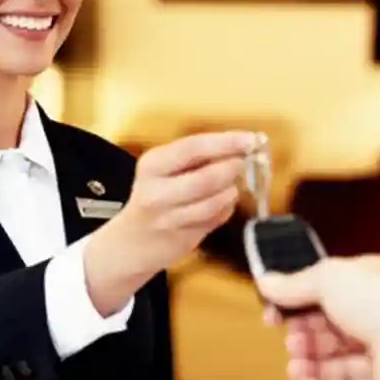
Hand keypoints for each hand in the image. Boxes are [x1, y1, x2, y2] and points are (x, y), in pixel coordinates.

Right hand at [84, 131, 255, 312]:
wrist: (130, 241)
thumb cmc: (154, 196)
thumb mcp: (162, 169)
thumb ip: (196, 157)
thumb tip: (239, 145)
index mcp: (152, 166)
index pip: (193, 148)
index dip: (226, 142)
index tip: (250, 138)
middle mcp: (156, 192)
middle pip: (207, 178)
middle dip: (232, 168)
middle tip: (244, 162)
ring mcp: (169, 219)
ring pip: (216, 202)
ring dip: (231, 191)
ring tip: (230, 185)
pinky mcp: (183, 239)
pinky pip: (217, 218)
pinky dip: (226, 208)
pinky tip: (220, 204)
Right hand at [255, 255, 379, 379]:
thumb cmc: (378, 299)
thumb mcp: (327, 279)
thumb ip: (293, 285)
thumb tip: (265, 282)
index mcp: (364, 288)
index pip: (323, 300)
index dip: (296, 310)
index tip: (274, 318)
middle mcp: (374, 321)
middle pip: (328, 336)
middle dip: (304, 342)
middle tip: (293, 345)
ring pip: (337, 367)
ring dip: (310, 369)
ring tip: (295, 370)